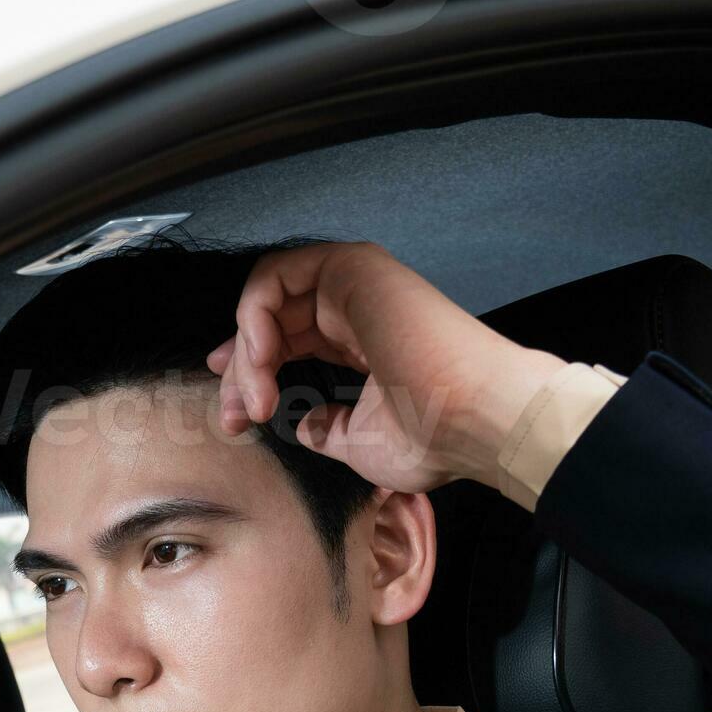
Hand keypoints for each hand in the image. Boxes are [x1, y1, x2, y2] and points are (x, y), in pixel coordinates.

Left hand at [205, 240, 569, 495]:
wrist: (477, 420)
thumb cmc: (438, 436)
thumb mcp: (360, 442)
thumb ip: (327, 428)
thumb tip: (305, 427)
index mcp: (361, 341)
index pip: (289, 342)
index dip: (252, 374)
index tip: (236, 413)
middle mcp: (356, 308)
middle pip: (272, 322)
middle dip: (240, 372)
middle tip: (235, 417)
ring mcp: (355, 284)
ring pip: (268, 300)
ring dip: (247, 352)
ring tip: (254, 398)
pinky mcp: (352, 268)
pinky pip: (276, 278)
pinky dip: (253, 317)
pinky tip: (261, 361)